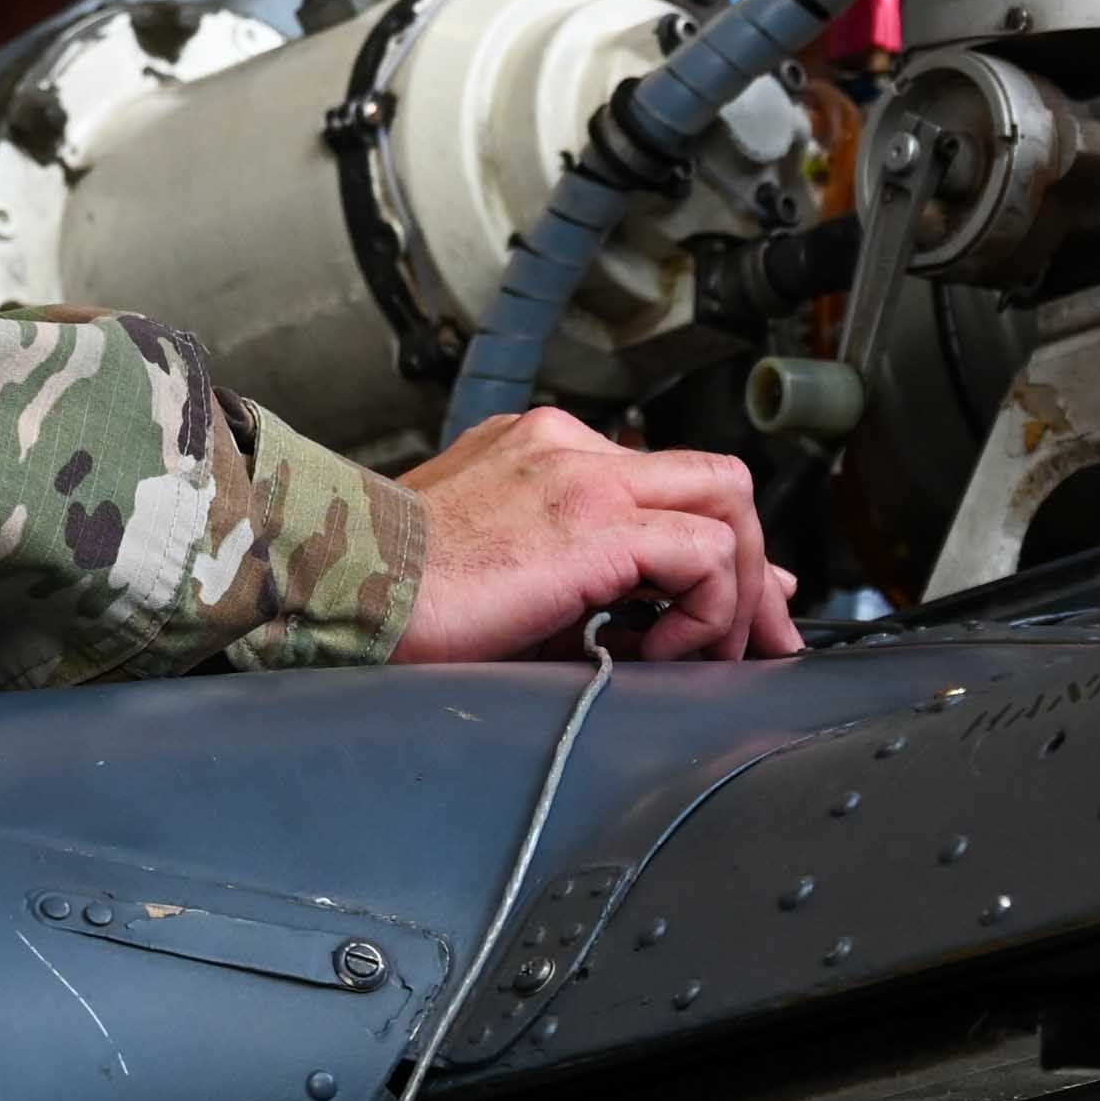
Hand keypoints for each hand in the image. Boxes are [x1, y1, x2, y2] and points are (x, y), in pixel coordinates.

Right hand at [390, 408, 798, 664]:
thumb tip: (668, 618)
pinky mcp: (596, 521)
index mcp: (539, 450)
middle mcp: (569, 446)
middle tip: (756, 639)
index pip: (664, 480)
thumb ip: (582, 583)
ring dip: (737, 591)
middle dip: (752, 566)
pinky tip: (658, 652)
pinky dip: (706, 610)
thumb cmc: (396, 595)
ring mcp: (585, 474)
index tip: (720, 611)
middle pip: (716, 480)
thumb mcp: (504, 577)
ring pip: (728, 504)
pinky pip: (706, 552)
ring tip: (704, 654)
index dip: (712, 548)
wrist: (343, 584)